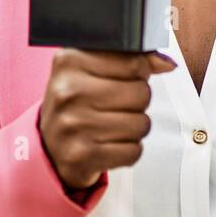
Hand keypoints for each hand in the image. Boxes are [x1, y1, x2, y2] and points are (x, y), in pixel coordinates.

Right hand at [38, 48, 176, 191]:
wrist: (48, 147)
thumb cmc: (76, 104)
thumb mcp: (92, 70)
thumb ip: (131, 60)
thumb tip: (166, 63)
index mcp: (70, 61)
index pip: (134, 62)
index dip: (140, 72)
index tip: (127, 79)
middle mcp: (68, 92)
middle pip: (141, 93)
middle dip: (138, 102)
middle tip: (117, 106)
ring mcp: (73, 125)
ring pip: (141, 124)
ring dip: (135, 128)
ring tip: (114, 126)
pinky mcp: (82, 156)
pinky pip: (134, 151)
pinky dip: (129, 150)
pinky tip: (110, 144)